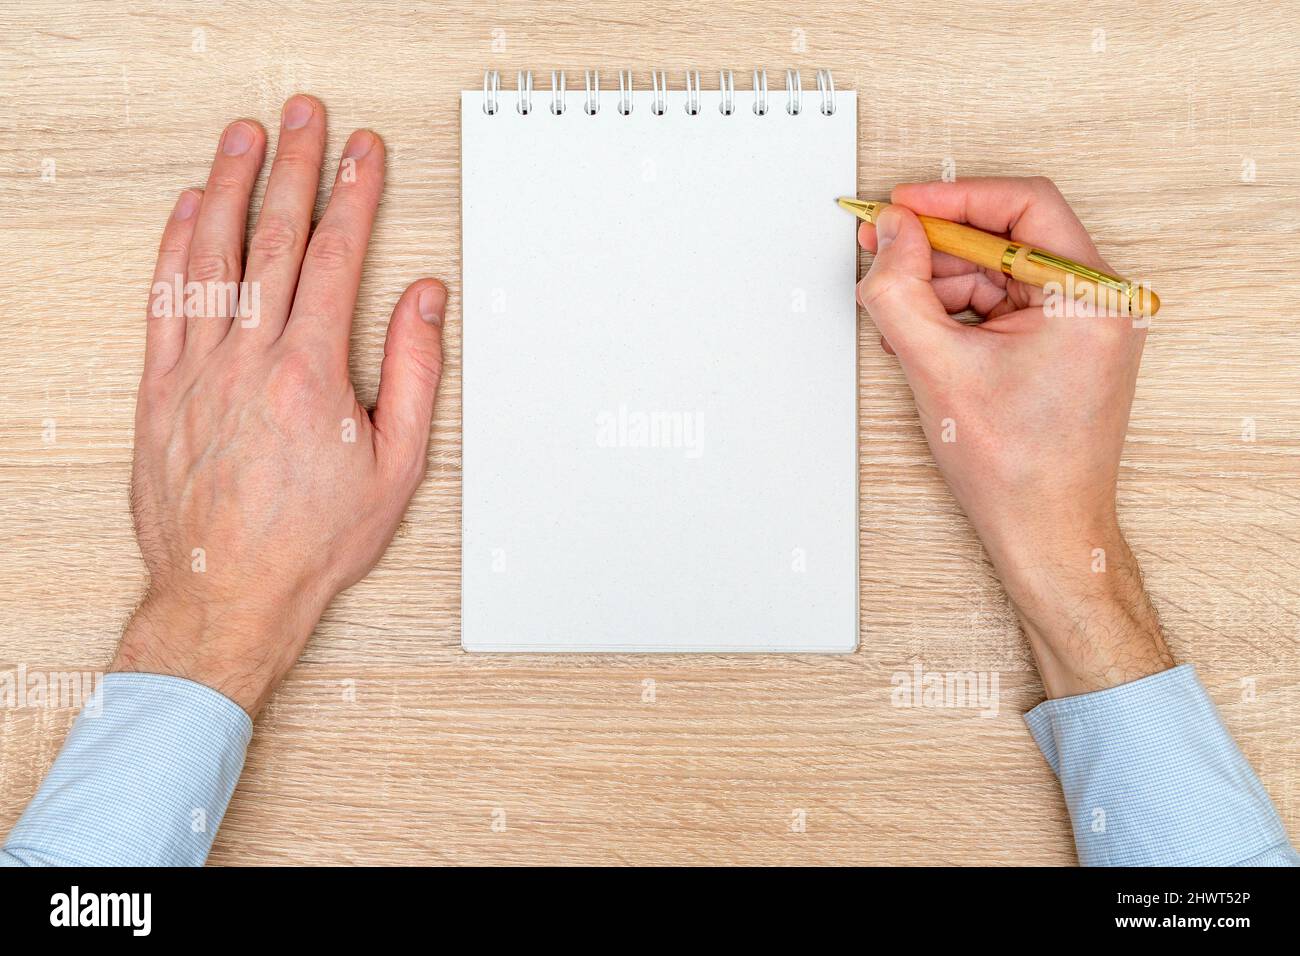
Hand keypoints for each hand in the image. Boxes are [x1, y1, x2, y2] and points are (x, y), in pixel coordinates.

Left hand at [112, 95, 445, 714]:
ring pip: (213, 256)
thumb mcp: (396, 467)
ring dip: (230, 187)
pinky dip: (176, 247)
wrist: (228, 591)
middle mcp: (248, 361)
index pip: (336, 259)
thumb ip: (413, 375)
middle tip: (305, 117)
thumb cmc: (311, 540)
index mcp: (310, 375)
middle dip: (295, 168)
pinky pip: (165, 300)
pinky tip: (189, 211)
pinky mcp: (160, 390)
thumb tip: (422, 303)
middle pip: (274, 239)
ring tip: (246, 137)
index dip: (354, 196)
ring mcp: (196, 371)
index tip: (363, 154)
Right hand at [857, 177, 1171, 697]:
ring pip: (996, 276)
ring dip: (939, 290)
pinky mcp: (1061, 348)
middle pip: (1004, 241)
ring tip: (897, 322)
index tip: (901, 206)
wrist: (1045, 534)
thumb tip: (890, 233)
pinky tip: (921, 339)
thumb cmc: (1017, 471)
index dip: (952, 199)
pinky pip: (1001, 308)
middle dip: (935, 250)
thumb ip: (900, 290)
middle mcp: (1099, 304)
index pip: (1022, 208)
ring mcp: (1082, 328)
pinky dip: (956, 317)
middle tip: (881, 251)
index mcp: (1091, 298)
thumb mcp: (938, 368)